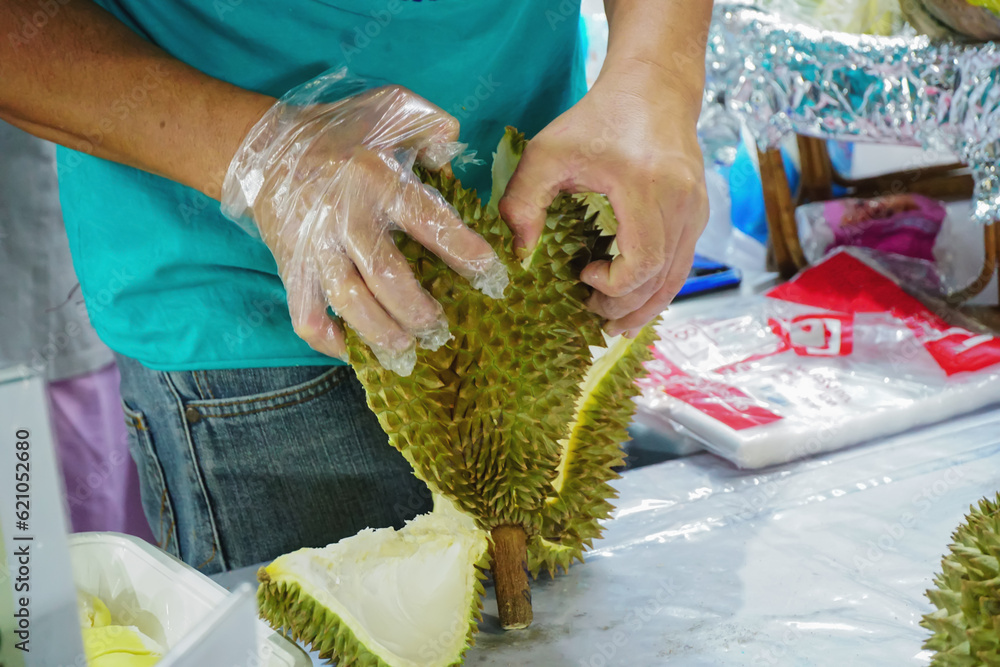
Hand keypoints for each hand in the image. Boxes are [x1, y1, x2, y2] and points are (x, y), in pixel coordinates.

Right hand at [222, 77, 507, 374]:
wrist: (264, 148)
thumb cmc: (339, 132)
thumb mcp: (390, 111)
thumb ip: (432, 128)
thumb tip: (456, 160)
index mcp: (376, 179)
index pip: (429, 220)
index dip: (464, 251)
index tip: (493, 278)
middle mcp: (345, 217)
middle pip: (386, 275)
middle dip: (419, 309)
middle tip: (443, 329)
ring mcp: (315, 247)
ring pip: (349, 301)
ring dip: (380, 333)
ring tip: (407, 353)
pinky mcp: (292, 267)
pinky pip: (305, 314)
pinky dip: (328, 339)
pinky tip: (353, 352)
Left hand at [499, 63, 707, 337]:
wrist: (654, 88)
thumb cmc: (597, 119)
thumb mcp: (547, 152)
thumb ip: (522, 201)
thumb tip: (519, 256)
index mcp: (645, 186)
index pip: (642, 263)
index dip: (612, 285)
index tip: (581, 274)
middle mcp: (682, 202)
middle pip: (661, 280)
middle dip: (624, 307)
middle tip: (590, 316)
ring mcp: (696, 210)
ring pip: (677, 279)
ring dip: (645, 307)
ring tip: (614, 326)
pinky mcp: (698, 214)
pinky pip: (681, 264)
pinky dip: (657, 288)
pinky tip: (634, 301)